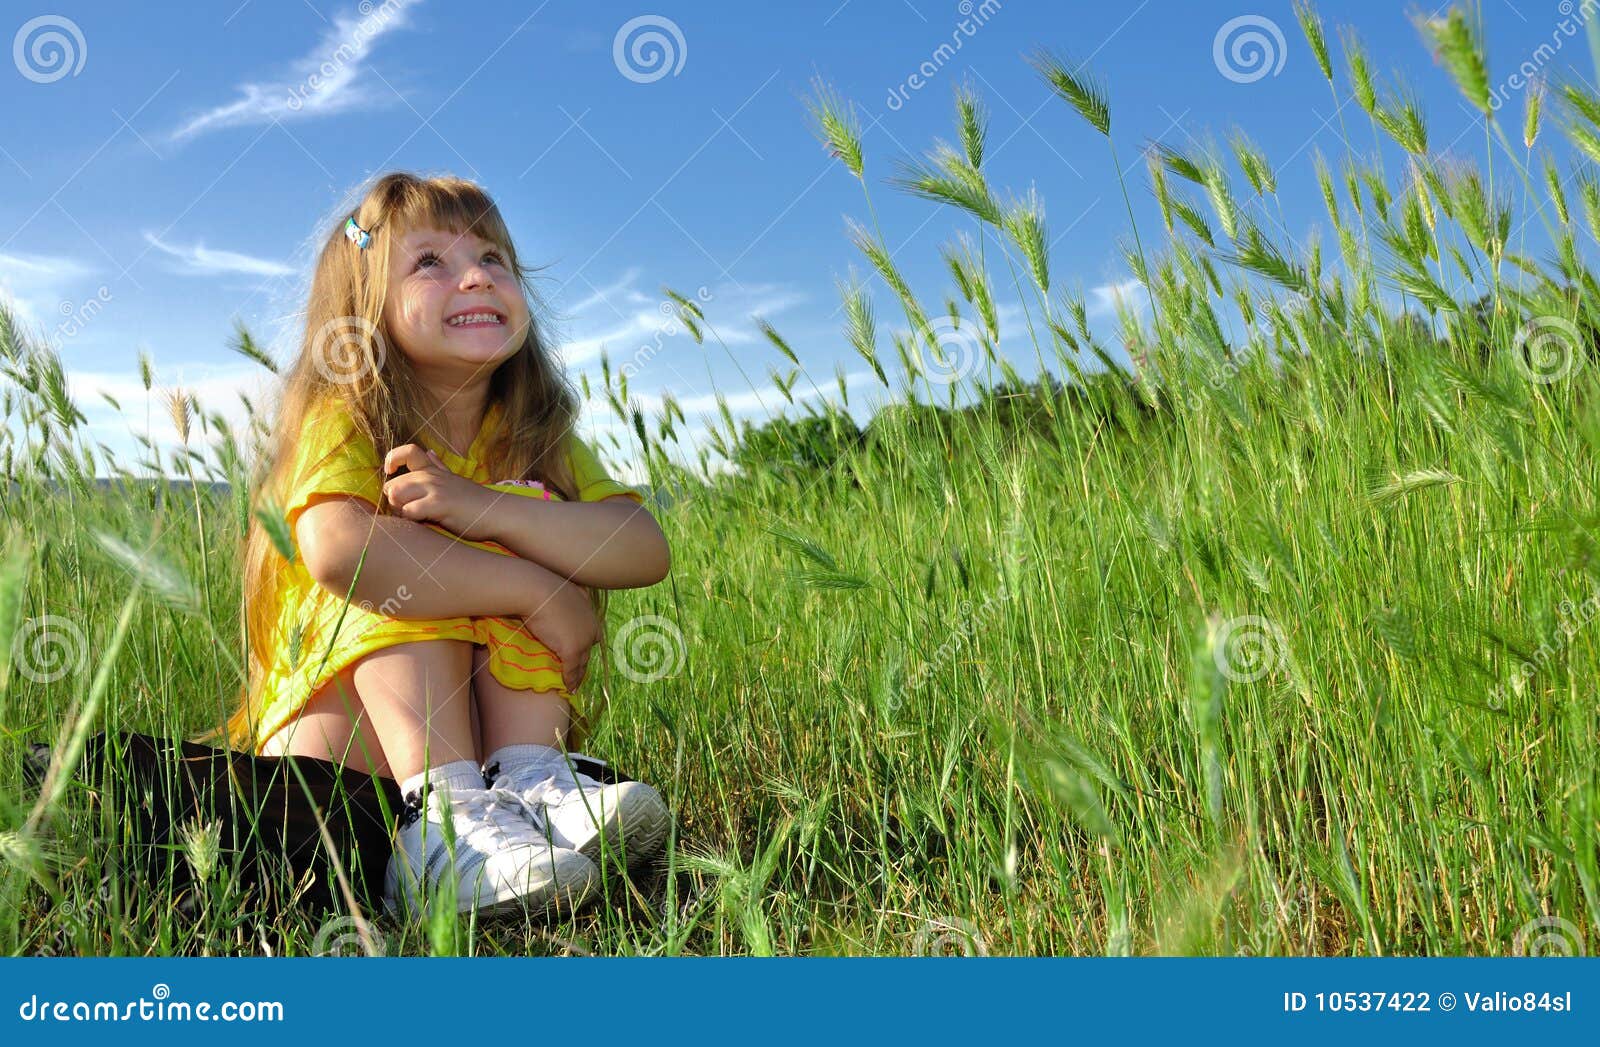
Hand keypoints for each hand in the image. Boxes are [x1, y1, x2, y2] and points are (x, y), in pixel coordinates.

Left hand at [382, 444, 498, 540]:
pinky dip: (410, 521)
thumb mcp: (455, 479)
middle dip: (394, 502)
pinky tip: (423, 524)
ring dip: (399, 511)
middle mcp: (431, 477)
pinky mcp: (438, 505)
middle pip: (393, 484)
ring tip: (413, 519)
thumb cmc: (475, 502)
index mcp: (433, 470)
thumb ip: (440, 466)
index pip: (406, 452)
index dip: (393, 460)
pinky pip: (409, 511)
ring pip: (396, 495)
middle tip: (407, 513)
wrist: (498, 513)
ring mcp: (435, 489)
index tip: (392, 474)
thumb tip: (430, 451)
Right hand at [520, 575, 599, 692]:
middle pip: (589, 650)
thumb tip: (561, 591)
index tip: (583, 651)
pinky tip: (569, 688)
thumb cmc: (542, 586)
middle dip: (584, 661)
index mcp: (589, 611)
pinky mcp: (572, 649)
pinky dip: (570, 680)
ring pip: (582, 662)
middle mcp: (591, 626)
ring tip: (575, 684)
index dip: (587, 643)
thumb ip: (566, 595)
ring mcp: (583, 639)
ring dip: (579, 675)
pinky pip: (572, 670)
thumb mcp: (560, 588)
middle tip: (580, 673)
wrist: (537, 590)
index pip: (593, 633)